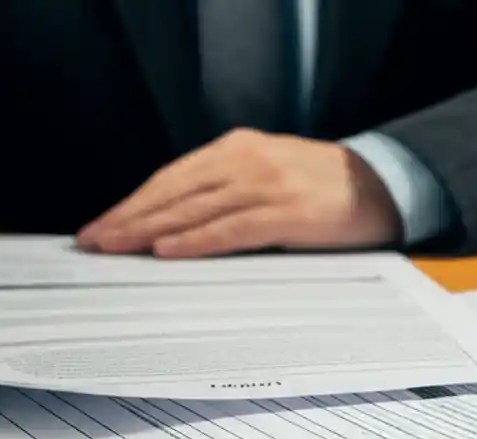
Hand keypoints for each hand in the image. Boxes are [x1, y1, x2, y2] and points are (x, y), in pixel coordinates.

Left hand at [76, 128, 400, 256]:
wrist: (382, 183)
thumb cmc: (322, 186)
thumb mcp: (267, 176)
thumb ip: (225, 193)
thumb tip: (173, 225)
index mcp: (237, 149)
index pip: (170, 178)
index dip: (132, 203)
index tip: (102, 225)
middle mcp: (245, 160)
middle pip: (172, 192)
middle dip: (128, 218)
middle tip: (94, 241)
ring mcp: (265, 185)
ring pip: (193, 209)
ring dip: (148, 231)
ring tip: (116, 248)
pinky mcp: (286, 212)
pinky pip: (229, 229)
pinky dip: (194, 241)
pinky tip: (167, 250)